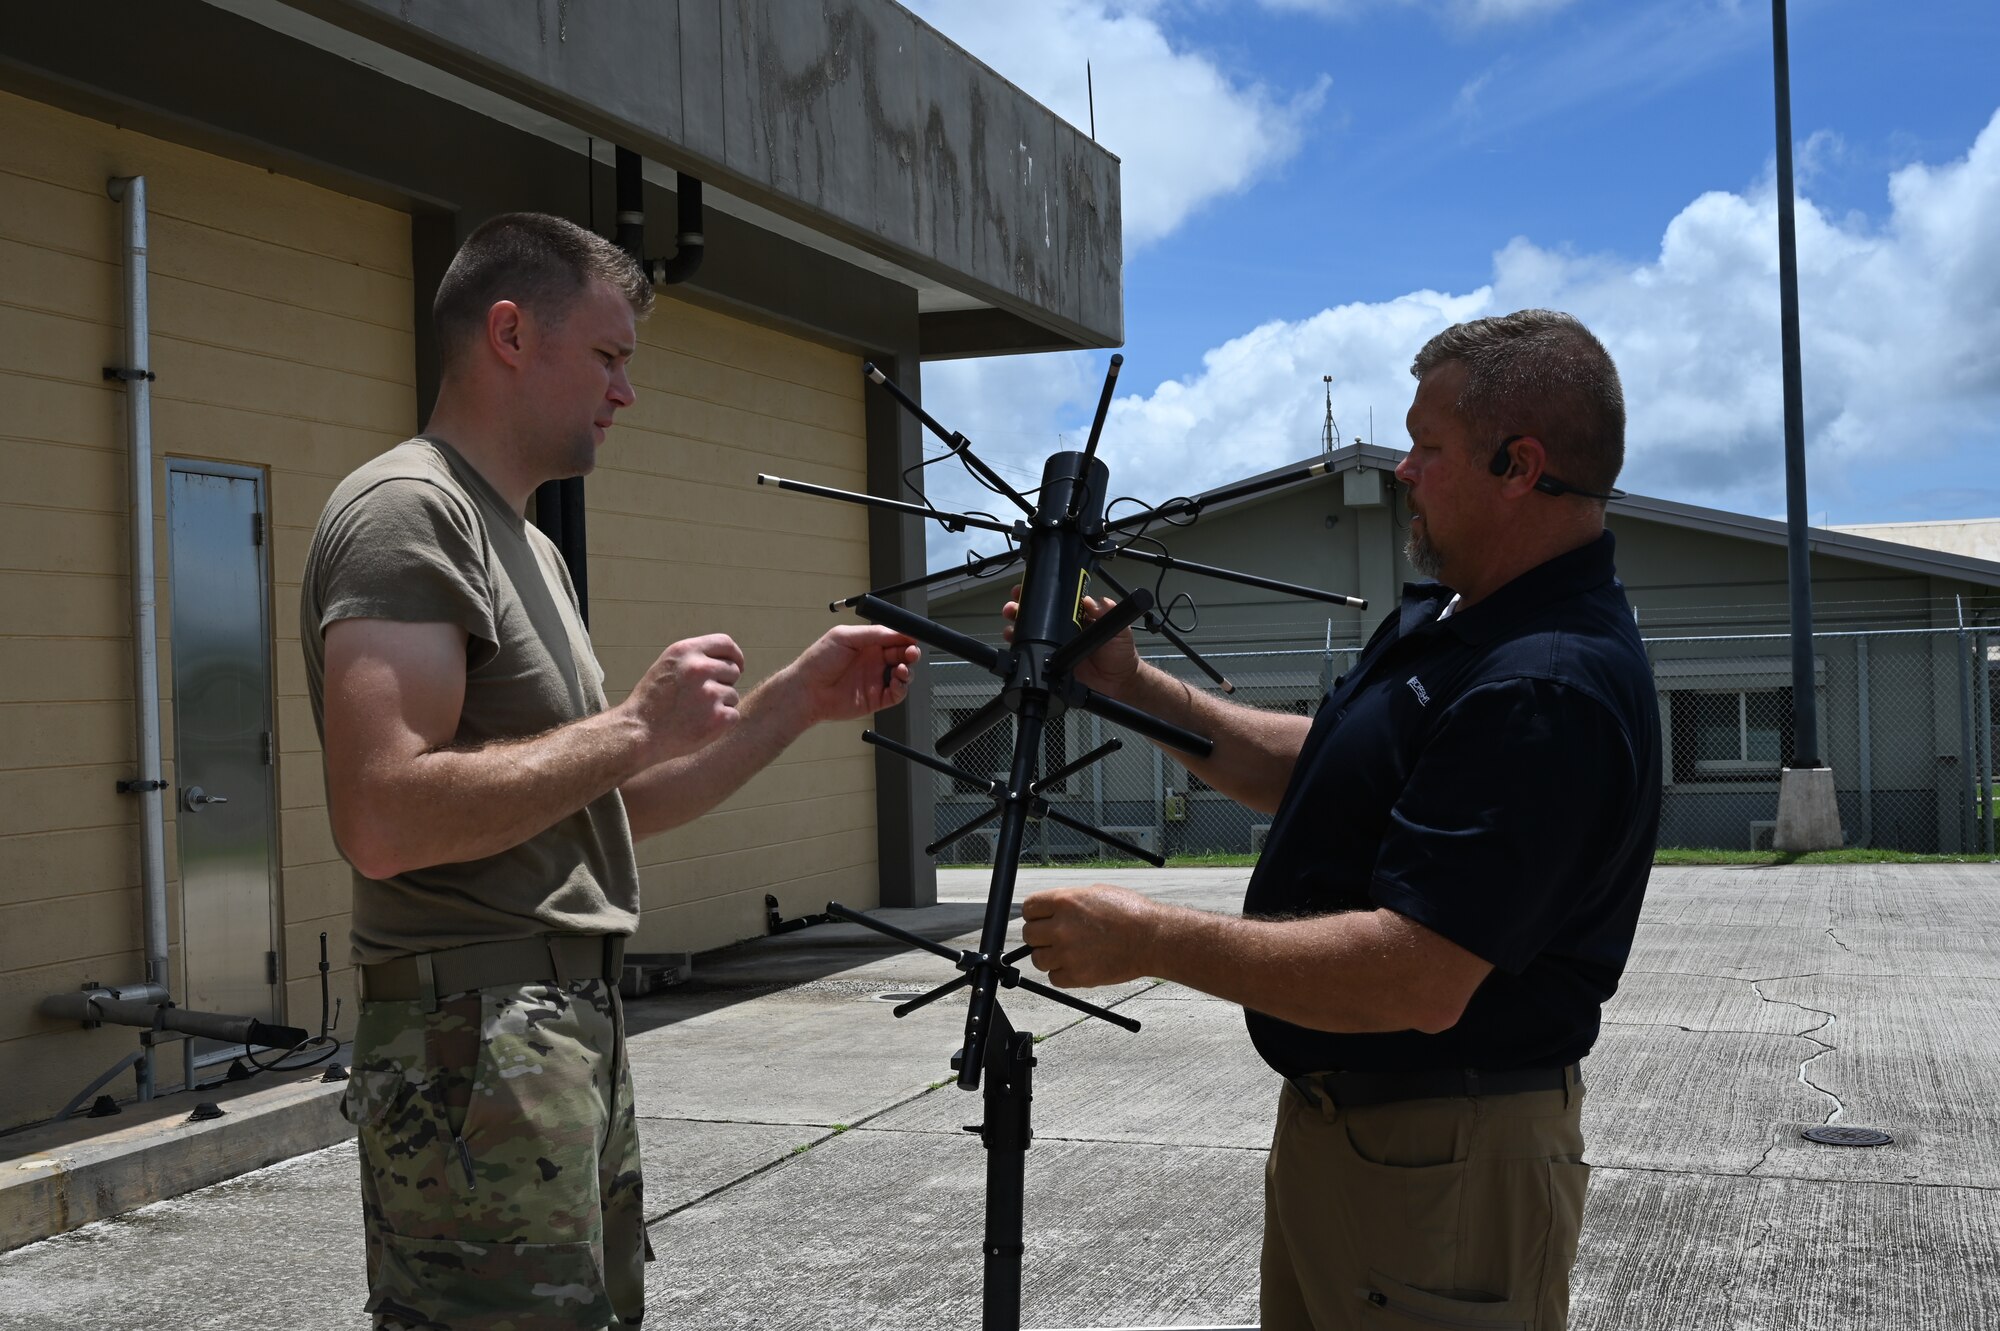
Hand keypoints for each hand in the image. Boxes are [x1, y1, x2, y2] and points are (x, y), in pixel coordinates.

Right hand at [621, 634, 744, 764]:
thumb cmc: (653, 700)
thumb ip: (695, 658)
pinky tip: (700, 725)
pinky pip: (733, 714)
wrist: (639, 733)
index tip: (737, 666)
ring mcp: (710, 694)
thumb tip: (730, 658)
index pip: (726, 643)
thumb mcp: (668, 666)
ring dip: (720, 704)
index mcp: (686, 651)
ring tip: (694, 713)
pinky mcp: (718, 718)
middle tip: (701, 698)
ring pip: (733, 695)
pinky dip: (721, 722)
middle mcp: (699, 669)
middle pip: (733, 670)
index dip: (735, 655)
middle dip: (723, 683)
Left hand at [787, 625, 918, 724]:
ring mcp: (875, 680)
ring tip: (903, 668)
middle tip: (912, 653)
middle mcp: (874, 661)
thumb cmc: (818, 661)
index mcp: (867, 644)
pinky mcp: (876, 699)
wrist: (807, 690)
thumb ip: (873, 633)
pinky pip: (897, 694)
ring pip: (903, 675)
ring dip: (908, 670)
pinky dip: (902, 688)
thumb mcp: (844, 636)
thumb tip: (898, 632)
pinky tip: (897, 682)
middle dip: (911, 653)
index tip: (913, 638)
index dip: (906, 638)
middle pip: (902, 655)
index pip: (894, 638)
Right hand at [1002, 586, 1139, 697]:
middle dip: (1021, 607)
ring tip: (1011, 623)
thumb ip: (1108, 614)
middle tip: (1013, 605)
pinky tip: (1014, 642)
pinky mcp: (1052, 662)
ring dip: (1017, 625)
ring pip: (1031, 632)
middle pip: (1037, 614)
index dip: (1041, 594)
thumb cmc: (1121, 654)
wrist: (1118, 683)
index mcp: (1079, 617)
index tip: (1028, 588)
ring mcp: (1056, 645)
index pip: (1057, 601)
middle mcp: (1064, 629)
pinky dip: (1020, 648)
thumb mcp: (1119, 630)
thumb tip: (1091, 601)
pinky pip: (1033, 654)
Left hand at [1020, 884, 1161, 987]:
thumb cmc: (1130, 912)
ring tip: (1069, 952)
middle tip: (1057, 938)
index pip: (1029, 909)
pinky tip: (1078, 965)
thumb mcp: (1096, 892)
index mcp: (1065, 901)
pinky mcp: (1078, 975)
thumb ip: (1069, 901)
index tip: (1042, 920)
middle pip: (1029, 935)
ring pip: (1038, 959)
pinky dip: (1063, 974)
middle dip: (1041, 936)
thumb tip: (1051, 910)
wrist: (1152, 938)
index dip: (1036, 915)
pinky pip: (1054, 978)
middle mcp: (1061, 927)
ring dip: (1050, 956)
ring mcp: (1068, 953)